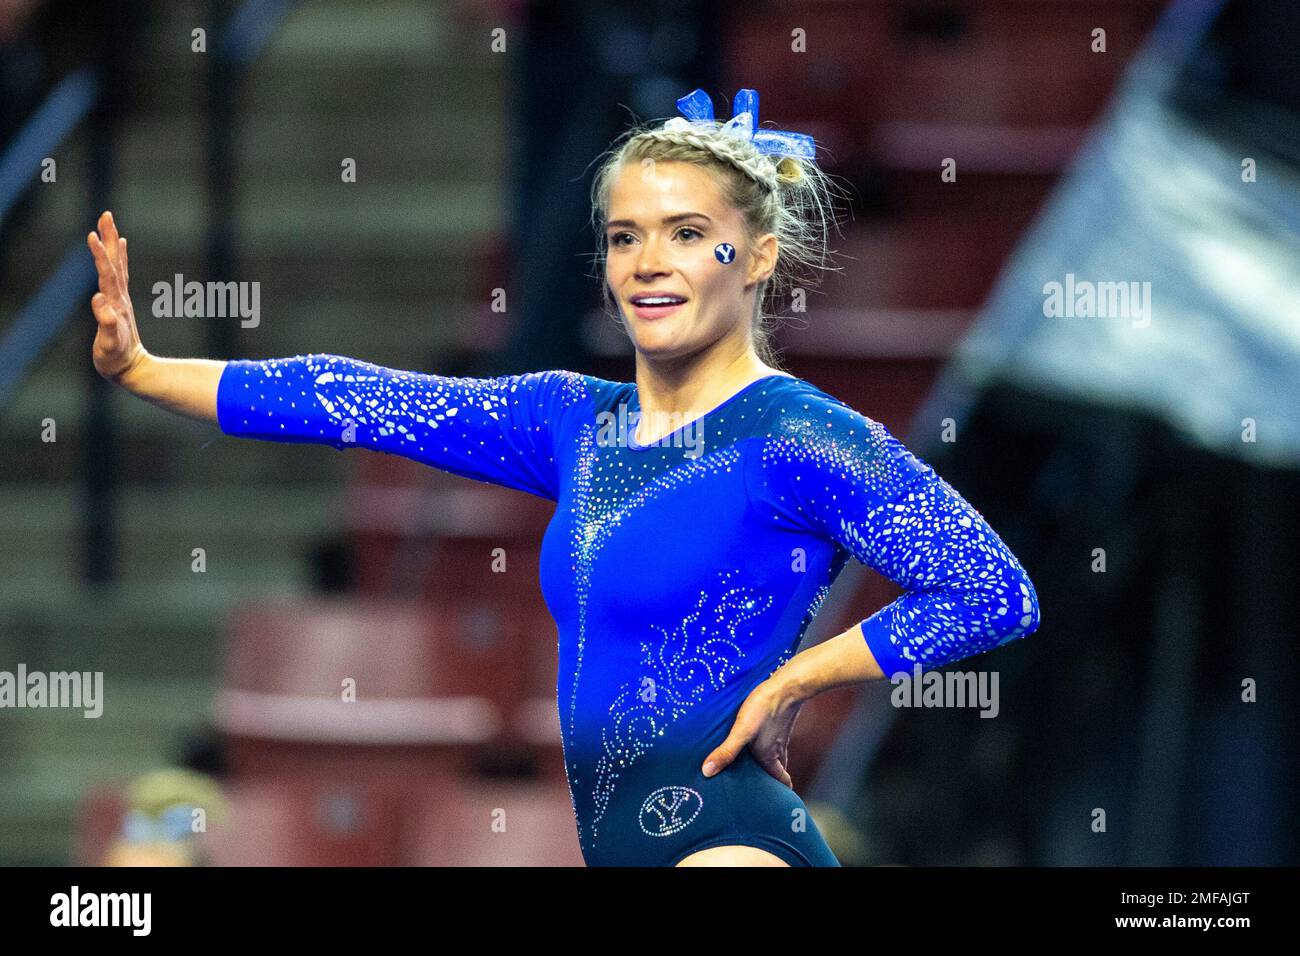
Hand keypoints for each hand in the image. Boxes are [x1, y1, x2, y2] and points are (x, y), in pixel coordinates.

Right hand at [87, 210, 147, 383]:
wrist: (133, 369)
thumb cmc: (117, 359)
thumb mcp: (110, 344)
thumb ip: (106, 323)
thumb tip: (99, 299)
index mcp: (115, 304)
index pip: (107, 274)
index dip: (100, 255)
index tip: (93, 235)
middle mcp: (120, 297)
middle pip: (114, 263)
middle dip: (109, 238)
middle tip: (106, 215)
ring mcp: (120, 299)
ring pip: (116, 265)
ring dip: (112, 243)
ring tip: (108, 224)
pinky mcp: (118, 303)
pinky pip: (118, 275)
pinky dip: (117, 259)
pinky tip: (118, 248)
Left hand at [702, 677, 805, 787]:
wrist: (787, 686)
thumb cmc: (764, 708)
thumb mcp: (742, 731)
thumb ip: (726, 751)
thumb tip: (707, 772)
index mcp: (770, 757)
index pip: (781, 782)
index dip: (780, 793)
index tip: (776, 803)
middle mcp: (776, 749)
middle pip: (776, 771)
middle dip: (769, 781)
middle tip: (757, 789)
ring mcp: (778, 735)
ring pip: (775, 756)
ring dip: (767, 763)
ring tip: (752, 768)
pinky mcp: (776, 721)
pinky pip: (772, 740)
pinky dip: (765, 746)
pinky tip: (754, 738)